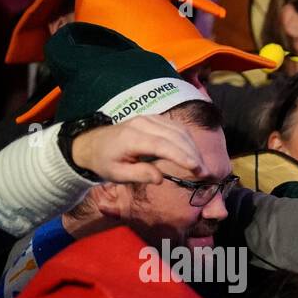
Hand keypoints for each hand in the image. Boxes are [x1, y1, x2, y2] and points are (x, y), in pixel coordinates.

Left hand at [68, 113, 202, 184]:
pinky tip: (193, 153)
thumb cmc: (106, 162)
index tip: (197, 169)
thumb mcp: (117, 174)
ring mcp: (149, 119)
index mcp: (131, 138)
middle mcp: (142, 124)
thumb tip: (160, 179)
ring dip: (193, 148)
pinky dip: (188, 140)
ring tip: (201, 166)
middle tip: (205, 173)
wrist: (92, 144)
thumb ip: (139, 175)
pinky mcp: (154, 119)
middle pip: (175, 136)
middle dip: (193, 154)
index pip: (162, 145)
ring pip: (179, 130)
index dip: (181, 156)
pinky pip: (176, 127)